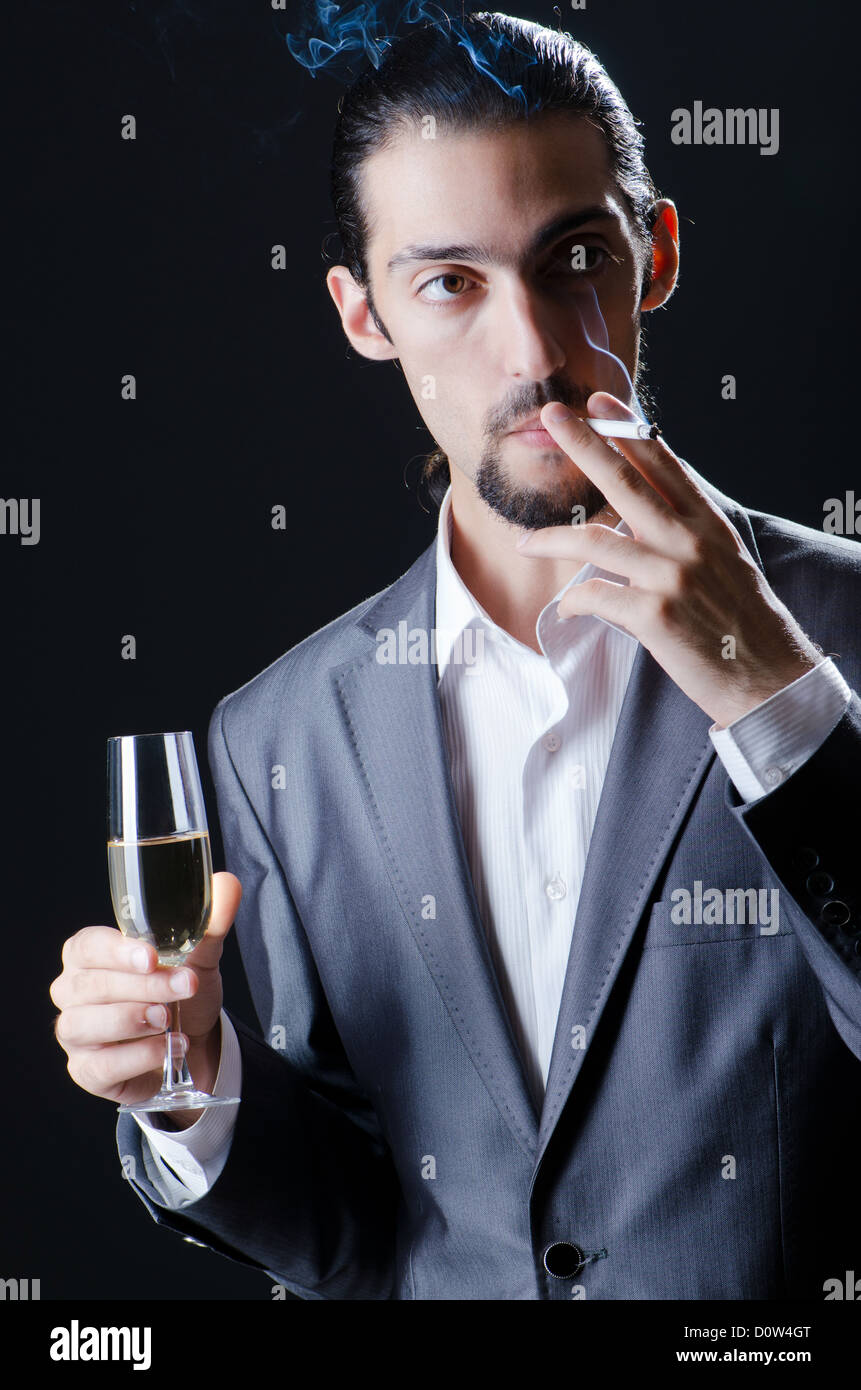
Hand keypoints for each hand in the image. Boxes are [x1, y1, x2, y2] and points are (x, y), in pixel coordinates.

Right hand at [50, 871, 241, 1123]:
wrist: (195, 1043)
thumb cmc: (182, 992)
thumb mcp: (200, 957)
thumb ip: (211, 923)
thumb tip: (228, 883)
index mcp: (89, 955)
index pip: (86, 946)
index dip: (115, 951)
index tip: (151, 957)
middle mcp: (72, 992)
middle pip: (88, 986)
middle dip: (140, 987)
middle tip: (183, 987)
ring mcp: (75, 1033)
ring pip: (83, 1025)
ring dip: (132, 1020)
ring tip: (169, 1019)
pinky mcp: (87, 1071)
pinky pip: (99, 1066)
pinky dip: (137, 1057)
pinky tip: (167, 1048)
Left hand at [515, 392, 820, 726]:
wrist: (766, 676)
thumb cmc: (742, 623)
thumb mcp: (725, 561)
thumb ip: (687, 533)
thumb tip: (646, 513)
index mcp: (706, 524)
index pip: (662, 464)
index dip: (627, 429)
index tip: (599, 402)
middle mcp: (688, 541)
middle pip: (623, 481)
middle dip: (583, 444)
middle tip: (552, 417)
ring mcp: (670, 575)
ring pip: (594, 540)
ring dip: (551, 540)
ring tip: (524, 543)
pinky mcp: (654, 614)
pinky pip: (595, 595)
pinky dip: (574, 601)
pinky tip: (567, 608)